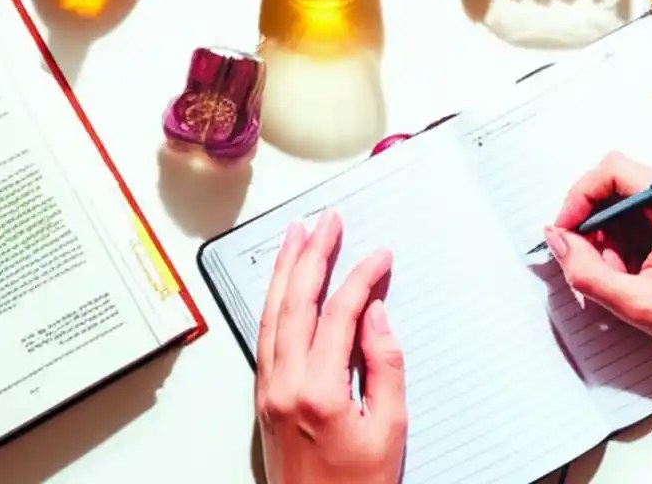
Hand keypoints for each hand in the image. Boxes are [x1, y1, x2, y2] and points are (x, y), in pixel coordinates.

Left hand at [255, 210, 406, 483]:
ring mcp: (267, 390)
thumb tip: (374, 314)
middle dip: (311, 255)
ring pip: (271, 314)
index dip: (360, 278)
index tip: (380, 255)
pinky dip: (275, 301)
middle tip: (327, 221)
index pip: (338, 314)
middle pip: (295, 302)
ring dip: (284, 270)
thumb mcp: (389, 430)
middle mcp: (283, 384)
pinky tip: (284, 284)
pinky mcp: (263, 398)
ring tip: (296, 234)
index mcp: (317, 391)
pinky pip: (265, 334)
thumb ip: (384, 366)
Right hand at [545, 152, 651, 365]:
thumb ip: (586, 270)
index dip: (580, 198)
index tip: (566, 230)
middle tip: (588, 258)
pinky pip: (638, 212)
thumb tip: (556, 238)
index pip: (613, 172)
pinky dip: (623, 238)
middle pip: (616, 182)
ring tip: (617, 272)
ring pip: (623, 198)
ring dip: (608, 233)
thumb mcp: (636, 303)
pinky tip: (631, 269)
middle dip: (593, 220)